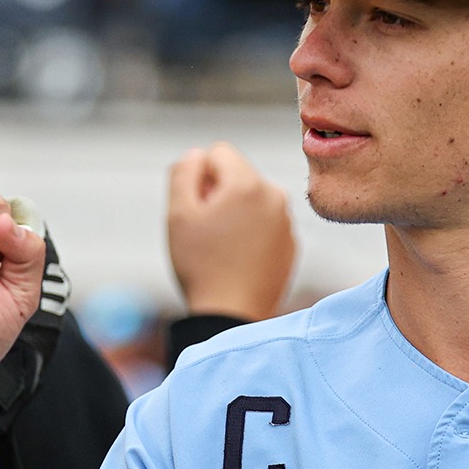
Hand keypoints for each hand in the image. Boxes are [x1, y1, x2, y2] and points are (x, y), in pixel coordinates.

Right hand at [167, 143, 294, 321]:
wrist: (231, 315)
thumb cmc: (202, 265)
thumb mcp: (178, 214)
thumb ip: (184, 172)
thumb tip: (198, 155)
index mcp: (248, 183)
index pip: (218, 152)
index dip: (199, 176)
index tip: (197, 208)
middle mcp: (275, 196)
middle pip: (238, 175)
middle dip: (219, 193)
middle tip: (208, 230)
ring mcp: (287, 222)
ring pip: (252, 200)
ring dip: (235, 213)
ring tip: (223, 247)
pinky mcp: (291, 244)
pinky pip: (266, 224)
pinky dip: (251, 233)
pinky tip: (238, 260)